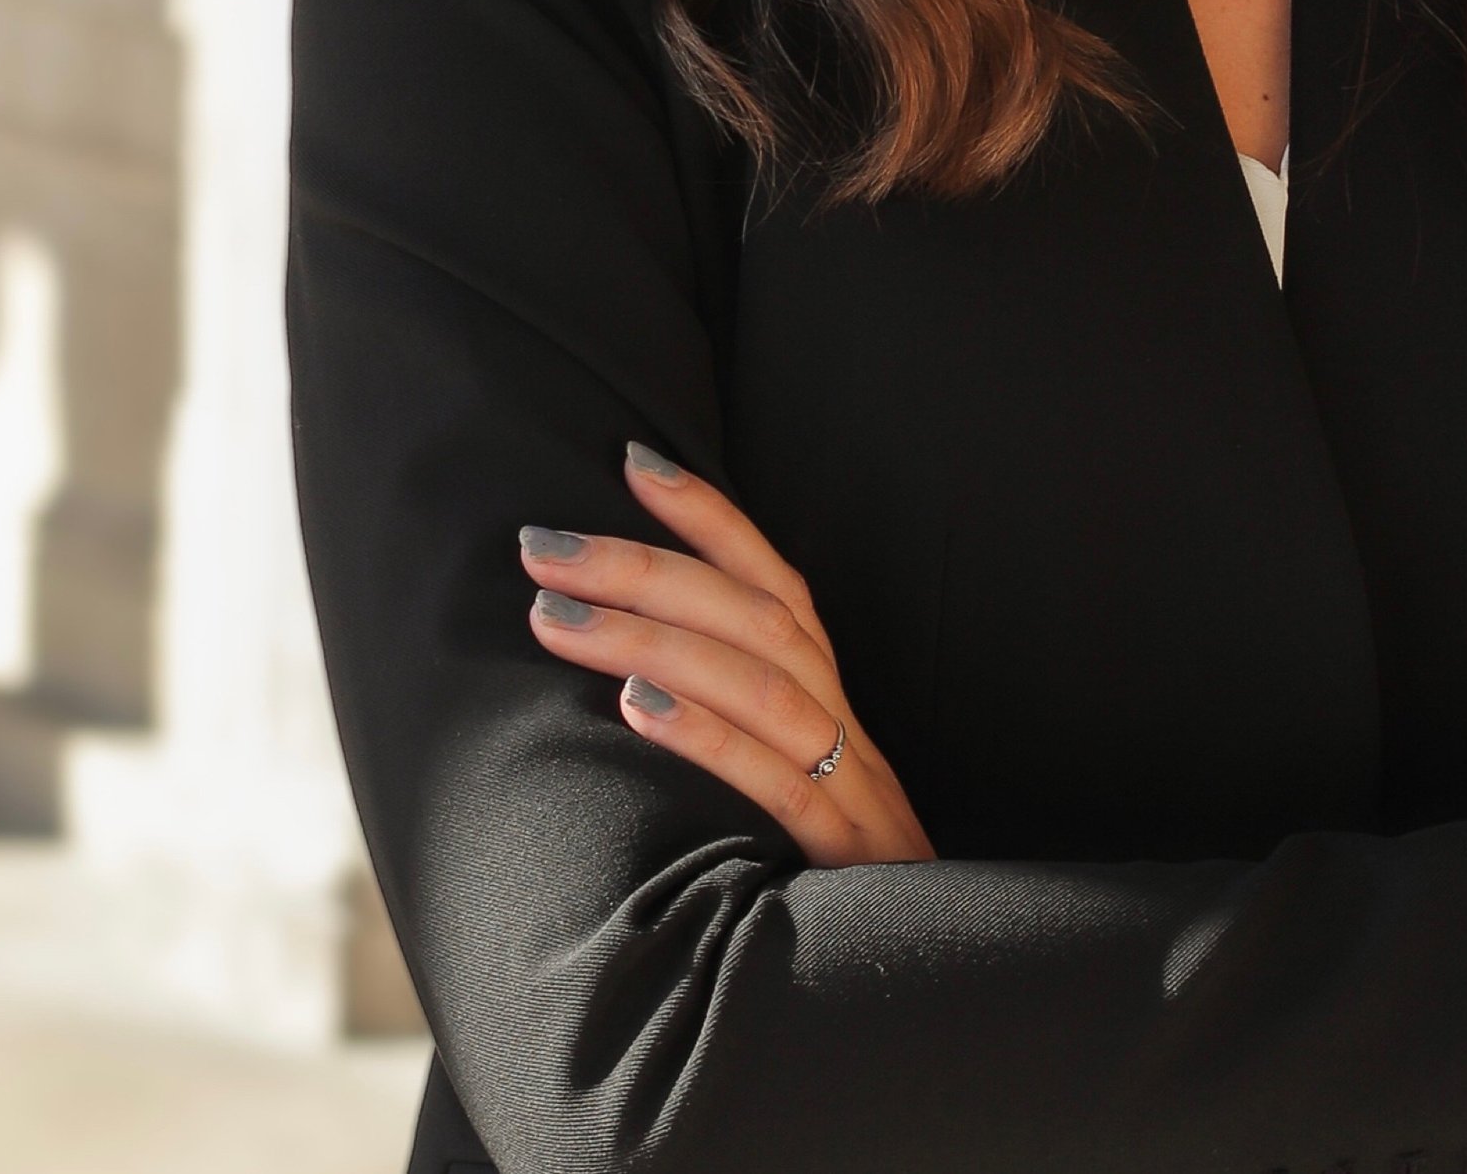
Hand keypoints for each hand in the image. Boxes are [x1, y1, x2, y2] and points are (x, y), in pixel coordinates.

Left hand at [519, 443, 935, 867]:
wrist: (925, 1007)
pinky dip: (705, 736)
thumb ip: (740, 740)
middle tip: (542, 545)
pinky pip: (776, 784)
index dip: (711, 519)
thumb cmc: (833, 906)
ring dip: (649, 638)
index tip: (632, 460)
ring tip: (554, 615)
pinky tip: (636, 708)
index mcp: (836, 711)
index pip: (778, 586)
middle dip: (643, 568)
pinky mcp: (845, 866)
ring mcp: (856, 796)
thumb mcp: (794, 803)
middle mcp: (850, 734)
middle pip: (756, 620)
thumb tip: (626, 678)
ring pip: (759, 685)